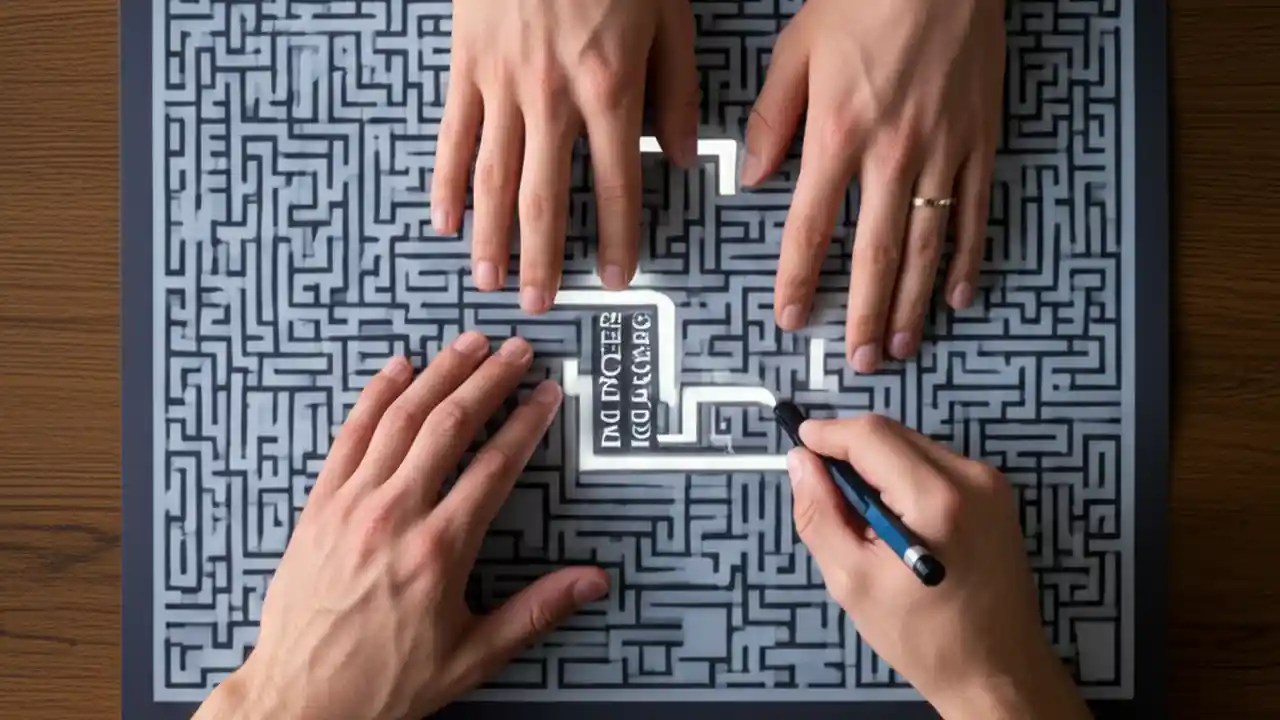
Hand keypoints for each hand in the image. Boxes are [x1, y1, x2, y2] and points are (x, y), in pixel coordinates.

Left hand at [194, 334, 608, 719]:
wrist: (300, 700)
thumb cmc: (384, 683)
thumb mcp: (473, 656)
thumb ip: (536, 611)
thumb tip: (591, 582)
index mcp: (440, 551)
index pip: (495, 465)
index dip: (527, 422)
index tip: (546, 395)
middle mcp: (395, 516)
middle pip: (450, 425)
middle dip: (490, 380)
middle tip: (517, 352)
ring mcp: (352, 505)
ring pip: (401, 418)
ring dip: (439, 374)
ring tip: (468, 345)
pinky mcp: (319, 506)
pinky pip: (349, 435)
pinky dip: (374, 396)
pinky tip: (395, 369)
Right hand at [431, 0, 698, 310]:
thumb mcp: (670, 16)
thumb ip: (678, 92)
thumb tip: (687, 159)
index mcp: (611, 88)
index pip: (619, 185)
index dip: (620, 239)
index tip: (619, 278)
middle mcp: (552, 98)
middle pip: (546, 198)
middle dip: (544, 258)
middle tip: (540, 304)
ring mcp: (501, 84)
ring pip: (493, 177)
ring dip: (491, 237)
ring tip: (490, 281)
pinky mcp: (465, 64)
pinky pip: (451, 135)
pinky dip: (445, 182)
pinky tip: (443, 222)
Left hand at [743, 0, 1004, 370]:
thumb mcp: (798, 49)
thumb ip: (772, 119)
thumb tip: (751, 175)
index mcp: (838, 133)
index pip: (811, 226)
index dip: (800, 279)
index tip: (792, 319)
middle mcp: (892, 153)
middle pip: (876, 254)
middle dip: (865, 315)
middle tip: (859, 359)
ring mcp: (944, 152)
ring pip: (927, 246)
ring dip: (913, 303)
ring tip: (902, 345)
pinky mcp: (980, 141)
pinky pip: (975, 213)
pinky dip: (967, 259)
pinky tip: (957, 295)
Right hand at [787, 415, 1088, 719]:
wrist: (998, 671)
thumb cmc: (925, 637)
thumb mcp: (852, 581)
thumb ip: (820, 515)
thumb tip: (801, 462)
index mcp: (936, 499)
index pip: (870, 435)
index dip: (827, 434)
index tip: (799, 446)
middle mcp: (971, 478)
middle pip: (892, 433)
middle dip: (850, 452)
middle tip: (826, 494)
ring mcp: (990, 485)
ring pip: (912, 447)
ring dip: (878, 467)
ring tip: (865, 522)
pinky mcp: (996, 495)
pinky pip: (935, 465)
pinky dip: (904, 480)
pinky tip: (897, 524)